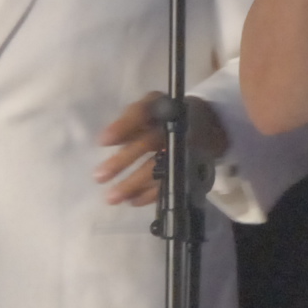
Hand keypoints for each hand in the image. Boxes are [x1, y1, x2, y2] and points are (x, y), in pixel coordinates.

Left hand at [94, 91, 230, 205]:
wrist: (208, 125)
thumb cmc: (167, 117)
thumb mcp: (151, 107)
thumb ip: (130, 120)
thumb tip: (105, 141)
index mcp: (164, 108)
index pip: (142, 113)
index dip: (123, 127)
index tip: (102, 142)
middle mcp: (177, 127)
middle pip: (148, 143)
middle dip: (123, 161)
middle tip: (99, 177)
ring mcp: (187, 148)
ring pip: (158, 167)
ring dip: (134, 184)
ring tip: (113, 197)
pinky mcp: (192, 167)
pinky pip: (171, 183)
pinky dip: (151, 194)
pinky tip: (133, 201)